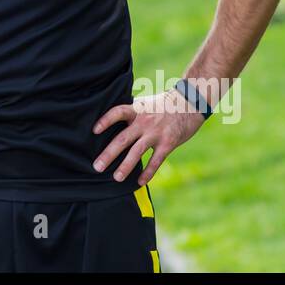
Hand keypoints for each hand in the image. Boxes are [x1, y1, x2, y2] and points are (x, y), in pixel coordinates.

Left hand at [90, 87, 205, 185]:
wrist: (190, 102)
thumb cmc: (164, 105)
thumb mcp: (146, 103)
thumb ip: (132, 113)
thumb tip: (114, 122)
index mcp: (136, 109)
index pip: (117, 112)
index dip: (105, 120)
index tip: (94, 130)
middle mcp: (144, 121)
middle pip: (122, 138)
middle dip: (108, 154)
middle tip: (96, 167)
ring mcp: (156, 132)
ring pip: (137, 152)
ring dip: (126, 166)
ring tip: (116, 178)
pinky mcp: (168, 142)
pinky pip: (155, 160)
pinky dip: (148, 172)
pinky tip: (140, 182)